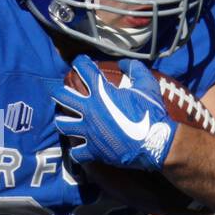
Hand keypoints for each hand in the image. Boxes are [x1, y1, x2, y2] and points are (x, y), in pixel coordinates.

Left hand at [55, 55, 175, 170]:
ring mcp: (89, 131)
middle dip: (57, 90)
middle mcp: (90, 110)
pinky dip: (77, 151)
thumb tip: (124, 63)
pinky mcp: (93, 150)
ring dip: (63, 121)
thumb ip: (135, 69)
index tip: (81, 62)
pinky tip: (79, 149)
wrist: (156, 143)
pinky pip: (77, 152)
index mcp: (101, 92)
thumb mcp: (148, 86)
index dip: (80, 62)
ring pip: (63, 124)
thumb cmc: (152, 113)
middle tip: (59, 90)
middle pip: (61, 96)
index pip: (83, 69)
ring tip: (66, 121)